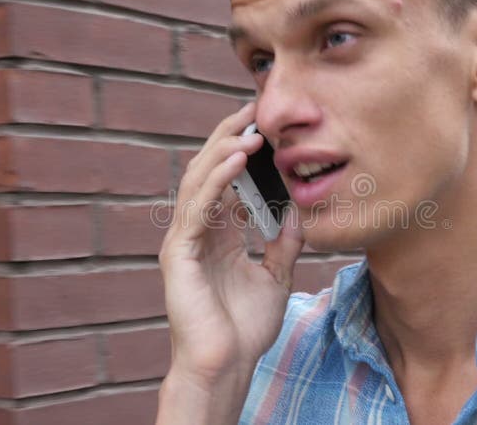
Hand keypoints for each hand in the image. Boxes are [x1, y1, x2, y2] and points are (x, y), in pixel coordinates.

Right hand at [158, 103, 304, 389]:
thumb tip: (298, 210)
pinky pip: (198, 206)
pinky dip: (216, 179)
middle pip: (209, 172)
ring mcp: (185, 240)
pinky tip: (237, 159)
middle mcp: (198, 231)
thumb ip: (284, 242)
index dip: (242, 152)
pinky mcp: (178, 252)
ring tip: (249, 129)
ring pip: (199, 181)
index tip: (266, 127)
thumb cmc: (246, 328)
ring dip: (223, 152)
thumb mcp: (276, 276)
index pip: (227, 182)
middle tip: (254, 111)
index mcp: (218, 235)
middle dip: (230, 139)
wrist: (227, 365)